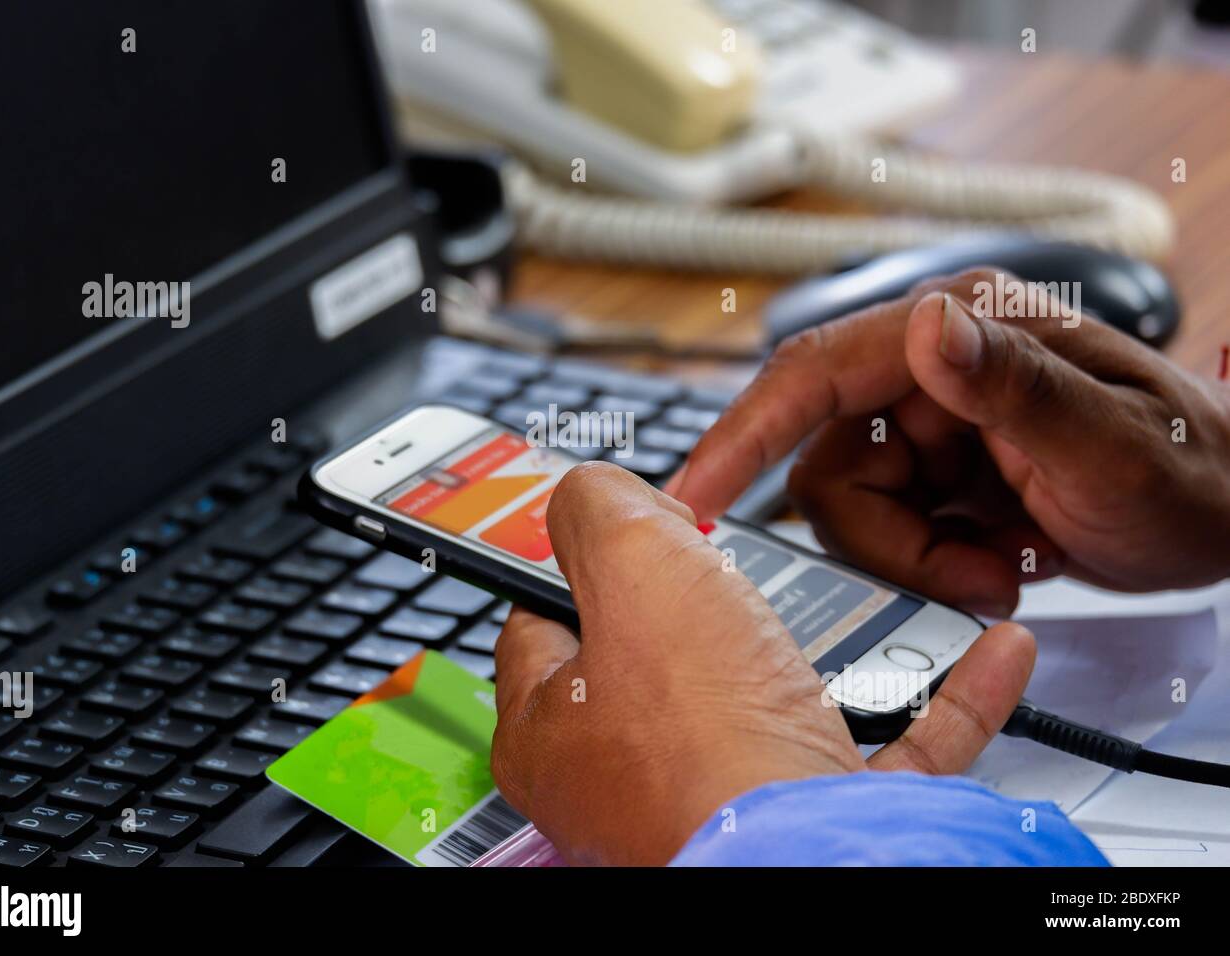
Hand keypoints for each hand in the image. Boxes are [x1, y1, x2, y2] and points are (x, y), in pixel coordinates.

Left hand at [492, 462, 1035, 864]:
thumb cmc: (704, 734)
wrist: (813, 862)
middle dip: (717, 597)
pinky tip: (987, 654)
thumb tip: (595, 494)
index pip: (545, 622)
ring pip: (781, 704)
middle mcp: (631, 779)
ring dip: (838, 645)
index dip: (586, 561)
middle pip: (666, 656)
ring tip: (869, 591)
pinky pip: (889, 751)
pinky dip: (940, 701)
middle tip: (741, 562)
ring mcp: (725, 805)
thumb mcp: (631, 567)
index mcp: (556, 730)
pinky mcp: (818, 825)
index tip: (634, 526)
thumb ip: (599, 509)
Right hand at [668, 270, 1229, 616]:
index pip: (817, 372)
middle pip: (828, 465)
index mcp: (964, 329)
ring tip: (1003, 571)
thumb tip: (929, 326)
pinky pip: (887, 534)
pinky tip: (1002, 564)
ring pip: (851, 510)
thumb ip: (1015, 384)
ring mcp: (933, 425)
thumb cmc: (1195, 471)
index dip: (745, 433)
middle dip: (889, 540)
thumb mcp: (1110, 443)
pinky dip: (934, 568)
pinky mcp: (938, 475)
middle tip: (976, 574)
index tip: (694, 494)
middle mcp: (933, 368)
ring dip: (917, 561)